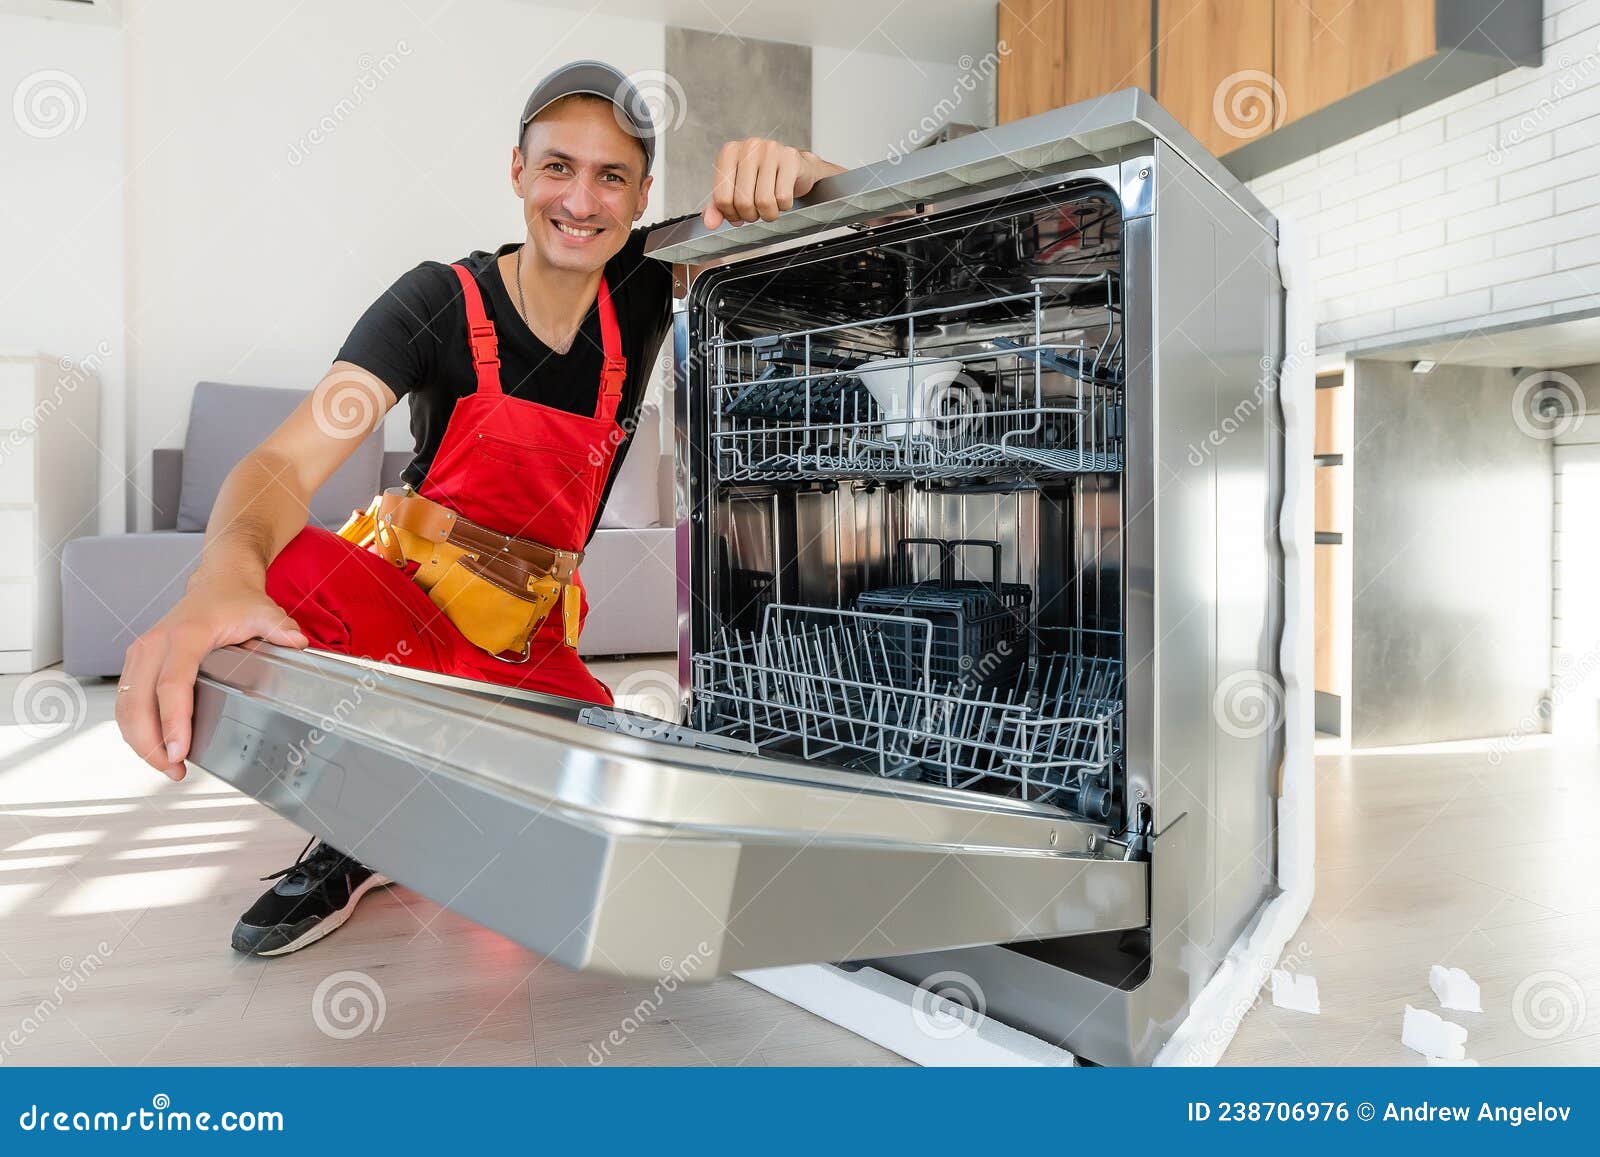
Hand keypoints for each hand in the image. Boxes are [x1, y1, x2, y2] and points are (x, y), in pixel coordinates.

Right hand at [114, 573, 308, 780]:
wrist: (216, 583)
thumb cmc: (236, 600)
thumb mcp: (263, 610)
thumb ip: (279, 627)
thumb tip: (297, 641)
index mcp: (185, 635)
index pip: (172, 684)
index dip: (173, 721)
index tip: (179, 751)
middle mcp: (155, 644)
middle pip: (138, 702)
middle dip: (151, 743)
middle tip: (174, 770)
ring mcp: (141, 653)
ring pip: (125, 705)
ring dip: (140, 741)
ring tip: (167, 767)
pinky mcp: (136, 662)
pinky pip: (126, 701)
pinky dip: (135, 728)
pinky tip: (155, 747)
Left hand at [702, 138, 842, 228]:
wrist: (796, 168)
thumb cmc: (763, 178)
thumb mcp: (736, 190)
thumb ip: (719, 207)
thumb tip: (710, 223)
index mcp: (729, 152)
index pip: (722, 198)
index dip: (731, 214)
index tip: (738, 214)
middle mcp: (749, 147)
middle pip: (743, 201)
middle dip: (751, 216)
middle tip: (756, 212)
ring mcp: (771, 150)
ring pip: (764, 201)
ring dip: (768, 214)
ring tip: (770, 208)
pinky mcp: (790, 158)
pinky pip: (783, 198)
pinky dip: (784, 207)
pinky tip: (783, 199)